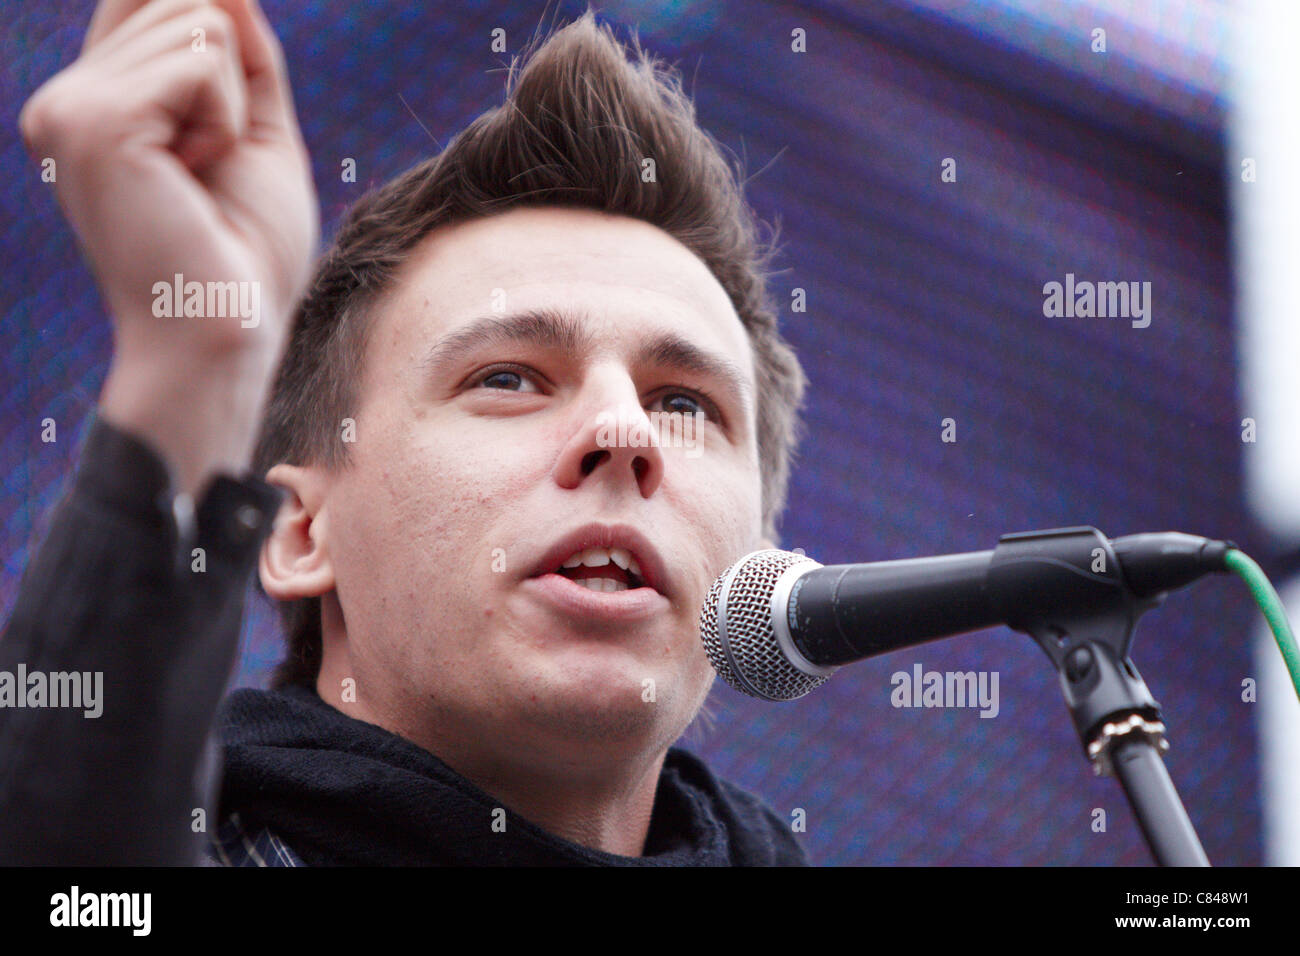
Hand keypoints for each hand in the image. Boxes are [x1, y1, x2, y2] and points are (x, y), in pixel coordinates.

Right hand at [20, 0, 319, 492]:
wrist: (225, 329)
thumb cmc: (245, 252)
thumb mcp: (255, 133)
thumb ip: (241, 55)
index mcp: (97, 104)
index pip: (152, 1)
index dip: (210, 26)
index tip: (223, 81)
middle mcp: (69, 98)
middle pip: (182, 0)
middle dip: (230, 81)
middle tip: (209, 167)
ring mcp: (71, 106)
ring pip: (196, 19)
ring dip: (230, 106)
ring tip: (200, 177)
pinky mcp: (93, 120)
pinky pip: (200, 57)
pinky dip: (226, 119)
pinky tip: (195, 175)